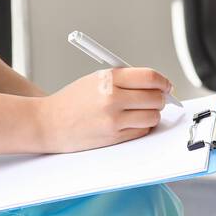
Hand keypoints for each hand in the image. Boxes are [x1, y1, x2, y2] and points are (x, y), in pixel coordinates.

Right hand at [35, 67, 173, 152]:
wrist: (49, 123)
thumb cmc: (72, 100)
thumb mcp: (96, 79)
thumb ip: (125, 79)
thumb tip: (155, 85)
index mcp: (109, 79)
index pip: (150, 78)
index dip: (163, 81)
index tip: (166, 85)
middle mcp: (112, 99)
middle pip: (155, 98)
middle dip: (160, 98)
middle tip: (157, 98)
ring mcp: (114, 120)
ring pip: (152, 117)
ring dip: (152, 114)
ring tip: (142, 111)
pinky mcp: (114, 137)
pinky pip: (142, 131)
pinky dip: (143, 126)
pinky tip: (132, 121)